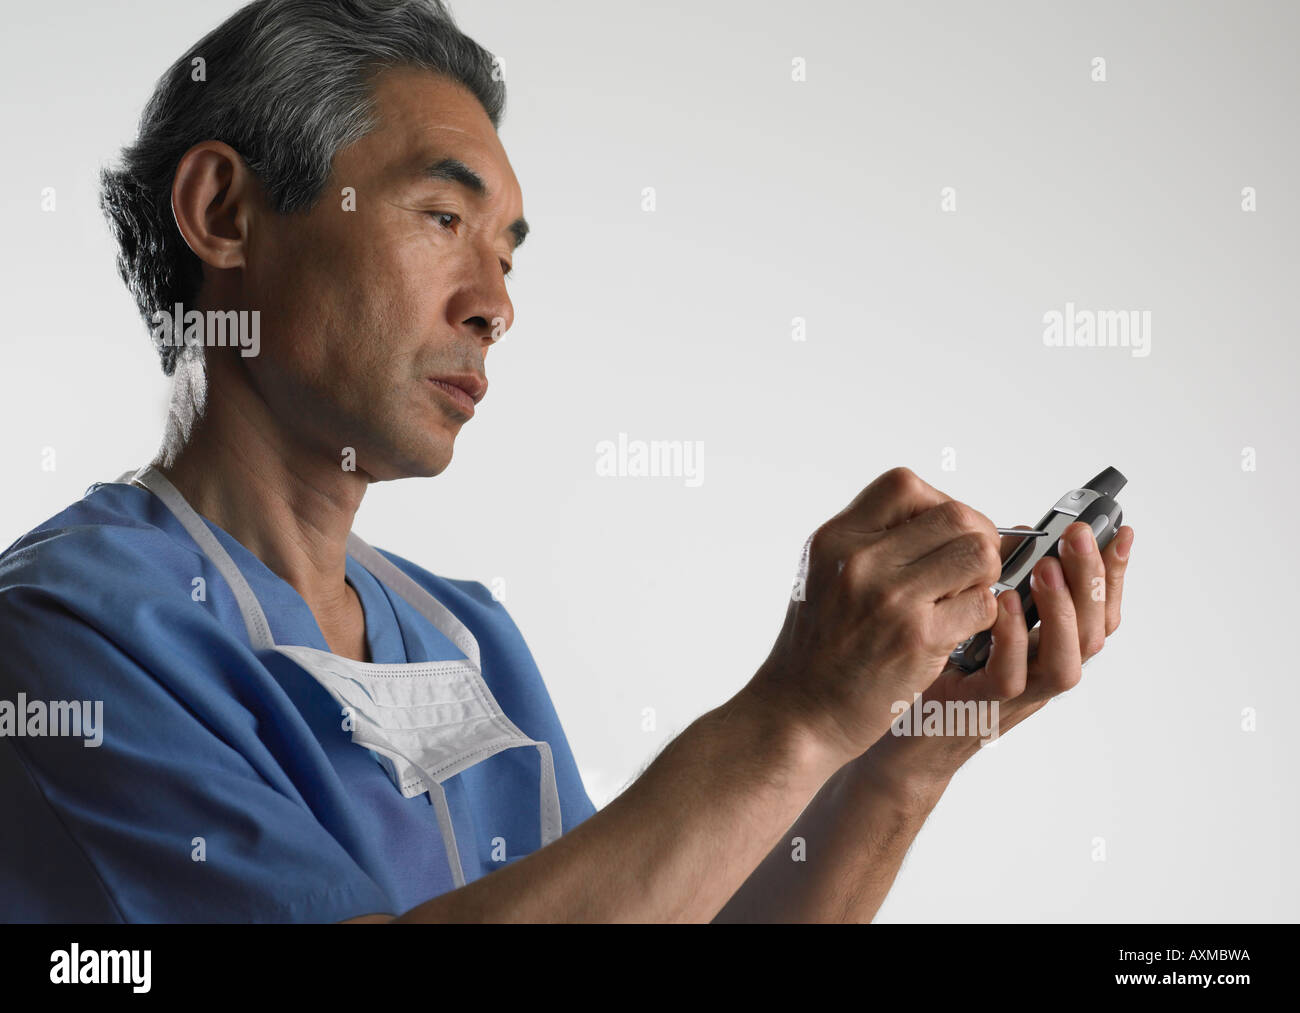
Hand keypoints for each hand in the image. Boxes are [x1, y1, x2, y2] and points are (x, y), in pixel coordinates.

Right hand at [748, 467, 1002, 764]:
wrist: (798, 712)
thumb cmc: (816, 647)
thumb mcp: (823, 574)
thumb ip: (870, 541)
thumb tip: (943, 517)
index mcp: (836, 538)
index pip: (906, 485)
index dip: (937, 502)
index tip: (940, 534)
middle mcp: (861, 560)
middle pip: (956, 515)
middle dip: (977, 538)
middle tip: (969, 569)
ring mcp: (891, 598)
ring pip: (978, 555)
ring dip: (983, 577)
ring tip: (961, 598)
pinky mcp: (918, 638)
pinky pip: (983, 605)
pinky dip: (981, 617)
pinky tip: (955, 632)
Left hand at [855, 520, 1134, 792]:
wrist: (897, 741)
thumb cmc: (934, 673)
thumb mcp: (973, 617)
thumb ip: (1001, 580)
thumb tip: (1024, 533)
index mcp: (1044, 648)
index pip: (1097, 612)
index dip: (1113, 574)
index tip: (1121, 531)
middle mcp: (1040, 673)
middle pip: (1092, 632)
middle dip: (1092, 580)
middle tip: (1079, 536)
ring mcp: (1014, 697)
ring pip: (1064, 662)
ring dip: (1061, 612)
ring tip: (1048, 567)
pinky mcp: (978, 708)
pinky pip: (1009, 678)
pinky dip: (1013, 640)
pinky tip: (1003, 605)